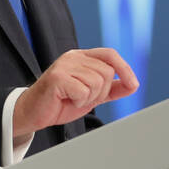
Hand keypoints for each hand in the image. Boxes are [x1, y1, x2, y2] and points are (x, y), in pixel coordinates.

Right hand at [13, 47, 137, 134]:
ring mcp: (64, 65)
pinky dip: (79, 102)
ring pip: (97, 82)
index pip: (110, 55)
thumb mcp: (92, 95)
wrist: (34, 113)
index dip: (125, 69)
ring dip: (89, 98)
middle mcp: (73, 57)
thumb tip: (133, 84)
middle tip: (84, 98)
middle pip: (107, 71)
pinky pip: (83, 91)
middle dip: (101, 92)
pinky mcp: (57, 78)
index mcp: (82, 57)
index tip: (134, 84)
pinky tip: (67, 101)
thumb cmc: (61, 102)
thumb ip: (111, 88)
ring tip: (74, 99)